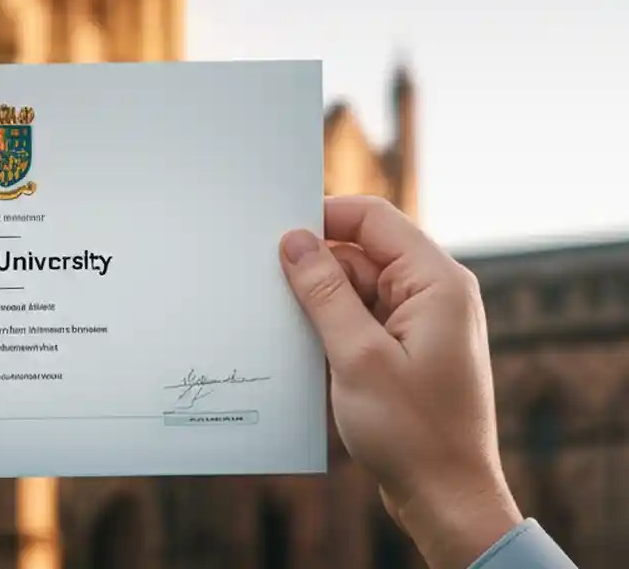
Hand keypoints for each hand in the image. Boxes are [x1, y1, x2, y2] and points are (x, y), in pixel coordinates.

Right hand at [279, 196, 520, 568]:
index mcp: (437, 282)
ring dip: (321, 299)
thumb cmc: (412, 432)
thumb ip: (323, 292)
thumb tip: (293, 241)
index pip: (373, 219)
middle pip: (362, 250)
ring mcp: (422, 321)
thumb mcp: (357, 356)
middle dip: (316, 264)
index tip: (274, 233)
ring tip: (286, 322)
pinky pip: (363, 316)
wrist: (447, 498)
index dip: (323, 217)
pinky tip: (305, 344)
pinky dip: (332, 324)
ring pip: (358, 285)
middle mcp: (435, 293)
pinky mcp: (408, 348)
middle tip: (267, 282)